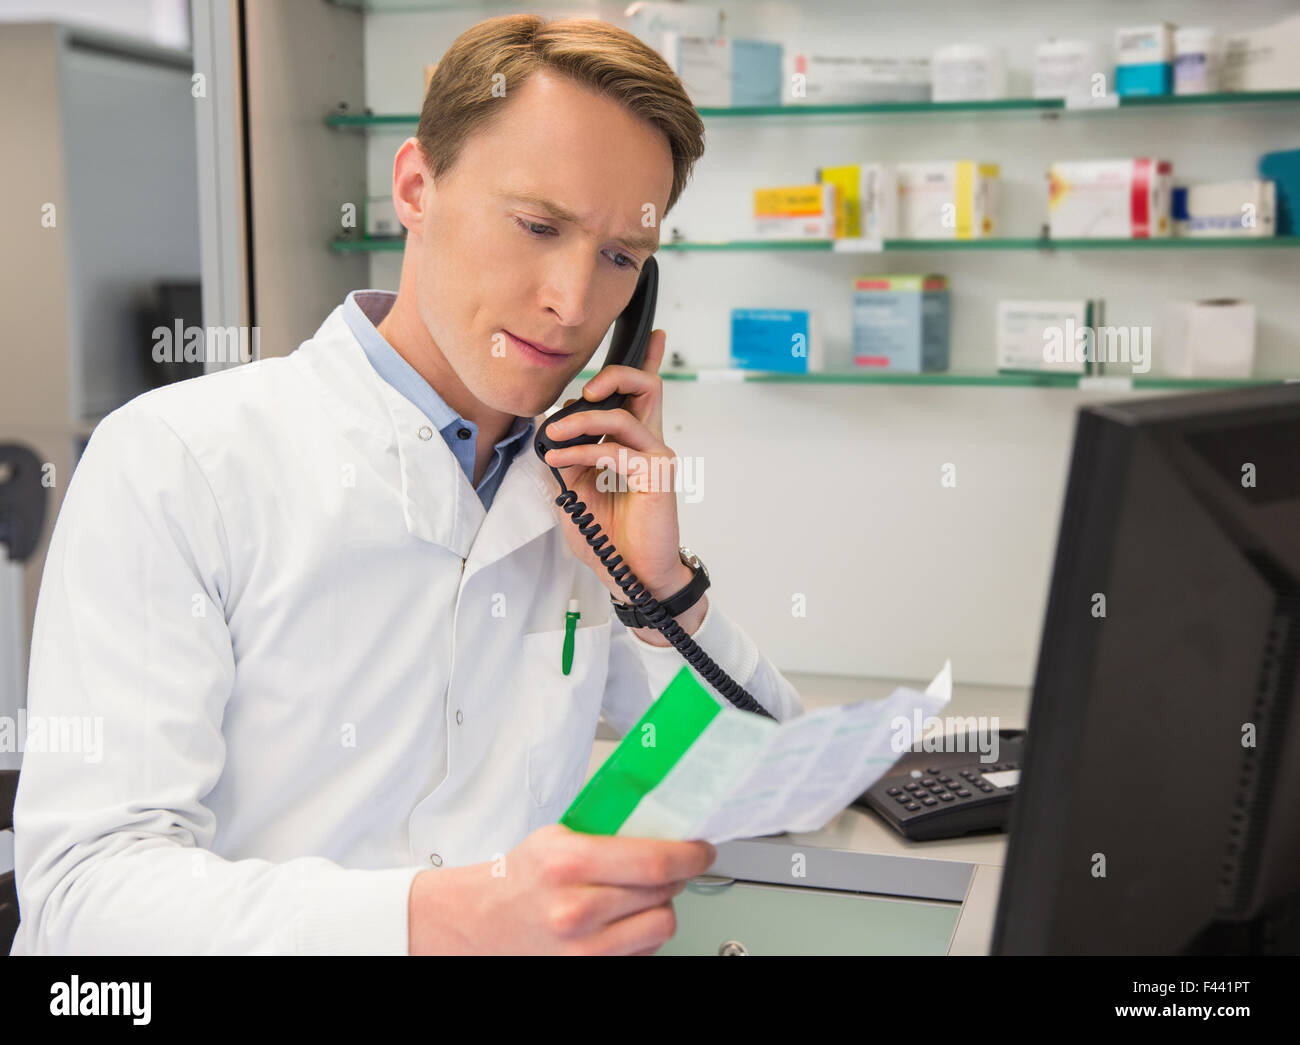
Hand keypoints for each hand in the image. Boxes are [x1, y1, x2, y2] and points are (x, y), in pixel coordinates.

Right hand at [408, 824, 716, 954]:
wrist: (480, 922)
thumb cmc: (520, 878)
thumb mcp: (557, 838)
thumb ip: (607, 832)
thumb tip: (664, 824)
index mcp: (569, 863)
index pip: (655, 860)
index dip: (691, 855)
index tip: (702, 850)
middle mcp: (577, 910)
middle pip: (664, 894)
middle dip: (675, 877)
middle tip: (668, 868)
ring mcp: (582, 949)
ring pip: (660, 926)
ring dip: (659, 909)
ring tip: (639, 897)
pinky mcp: (587, 971)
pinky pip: (643, 953)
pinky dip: (642, 937)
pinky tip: (623, 923)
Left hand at [541, 329, 692, 606]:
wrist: (633, 576)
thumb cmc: (611, 537)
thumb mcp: (576, 495)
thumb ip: (568, 462)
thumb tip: (547, 435)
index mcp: (633, 443)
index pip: (643, 394)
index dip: (648, 361)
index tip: (651, 335)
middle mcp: (649, 444)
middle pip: (646, 386)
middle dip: (613, 375)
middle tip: (583, 392)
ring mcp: (656, 457)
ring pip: (623, 414)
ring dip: (582, 419)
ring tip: (556, 433)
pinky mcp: (657, 475)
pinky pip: (615, 450)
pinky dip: (582, 452)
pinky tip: (562, 462)